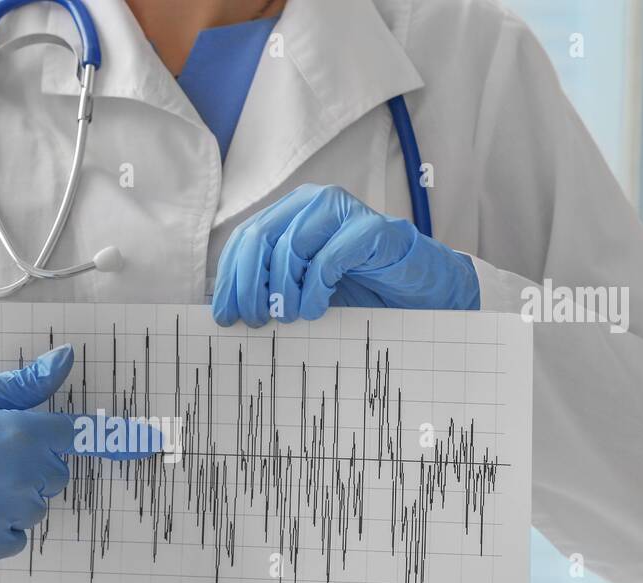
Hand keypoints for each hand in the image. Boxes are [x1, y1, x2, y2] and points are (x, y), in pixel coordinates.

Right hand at [0, 345, 147, 563]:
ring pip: (37, 506)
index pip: (83, 436)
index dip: (122, 440)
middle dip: (32, 463)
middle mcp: (21, 474)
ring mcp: (5, 511)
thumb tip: (66, 360)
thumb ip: (22, 386)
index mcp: (19, 431)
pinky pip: (15, 538)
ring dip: (14, 496)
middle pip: (55, 473)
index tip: (155, 443)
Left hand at [211, 183, 480, 325]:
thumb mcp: (303, 287)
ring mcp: (343, 210)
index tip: (225, 316)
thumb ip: (270, 286)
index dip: (229, 279)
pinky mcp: (371, 229)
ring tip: (288, 318)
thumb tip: (225, 309)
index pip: (245, 239)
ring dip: (282, 291)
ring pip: (290, 246)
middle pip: (260, 238)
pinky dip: (314, 291)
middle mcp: (313, 202)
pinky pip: (327, 259)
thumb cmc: (358, 288)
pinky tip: (315, 311)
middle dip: (249, 285)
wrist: (418, 291)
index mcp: (291, 212)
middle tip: (254, 320)